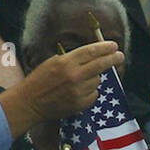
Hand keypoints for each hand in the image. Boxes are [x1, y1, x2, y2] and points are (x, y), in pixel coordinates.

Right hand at [0, 40, 123, 136]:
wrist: (30, 102)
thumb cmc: (40, 80)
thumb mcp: (53, 63)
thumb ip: (72, 59)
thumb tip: (93, 55)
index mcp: (65, 62)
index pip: (90, 51)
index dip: (104, 48)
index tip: (114, 46)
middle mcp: (74, 75)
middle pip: (100, 64)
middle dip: (113, 59)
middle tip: (120, 56)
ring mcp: (79, 90)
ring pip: (98, 80)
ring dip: (94, 78)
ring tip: (80, 80)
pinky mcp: (81, 103)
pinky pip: (94, 94)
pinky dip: (90, 91)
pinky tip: (78, 92)